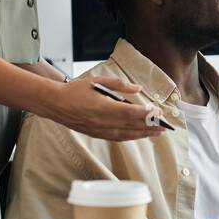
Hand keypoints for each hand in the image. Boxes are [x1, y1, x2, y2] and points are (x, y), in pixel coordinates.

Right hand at [45, 76, 167, 140]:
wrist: (54, 103)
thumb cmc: (75, 90)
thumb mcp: (97, 81)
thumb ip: (119, 84)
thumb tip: (138, 88)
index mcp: (102, 107)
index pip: (130, 113)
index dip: (146, 114)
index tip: (158, 112)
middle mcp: (101, 122)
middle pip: (130, 126)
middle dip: (149, 127)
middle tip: (164, 126)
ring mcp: (98, 130)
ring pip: (125, 135)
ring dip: (142, 134)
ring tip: (156, 133)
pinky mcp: (95, 134)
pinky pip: (116, 138)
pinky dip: (129, 137)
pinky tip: (138, 135)